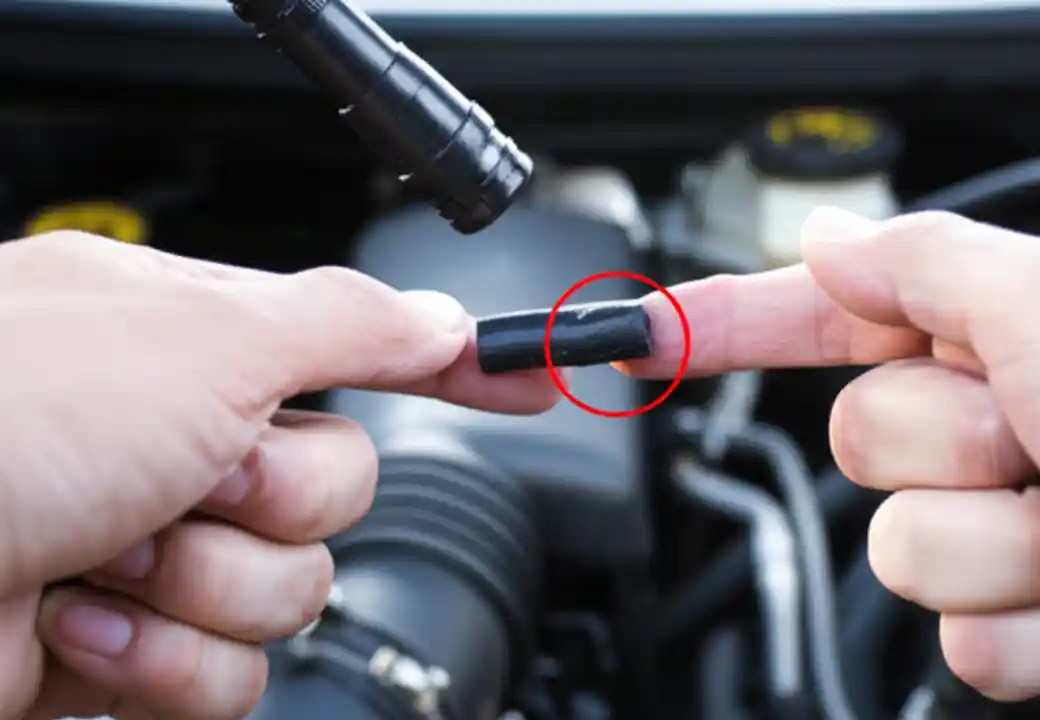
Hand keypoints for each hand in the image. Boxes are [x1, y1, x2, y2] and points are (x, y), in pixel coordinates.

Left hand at [0, 232, 558, 719]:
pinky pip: (226, 679)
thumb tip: (438, 319)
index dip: (451, 371)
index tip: (524, 381)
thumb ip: (345, 324)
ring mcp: (150, 551)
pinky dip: (159, 663)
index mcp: (197, 349)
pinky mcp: (122, 655)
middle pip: (341, 492)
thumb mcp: (200, 336)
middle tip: (184, 473)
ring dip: (205, 586)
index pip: (362, 355)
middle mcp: (177, 445)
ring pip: (290, 598)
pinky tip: (78, 628)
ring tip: (104, 554)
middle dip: (273, 498)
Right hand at [624, 208, 1039, 718]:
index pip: (830, 313)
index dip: (731, 320)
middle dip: (954, 453)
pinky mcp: (1031, 617)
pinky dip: (1039, 632)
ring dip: (1006, 550)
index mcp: (1001, 321)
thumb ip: (921, 265)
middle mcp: (1003, 416)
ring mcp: (1013, 522)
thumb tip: (828, 242)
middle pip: (860, 440)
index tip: (648, 332)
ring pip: (904, 551)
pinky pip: (961, 639)